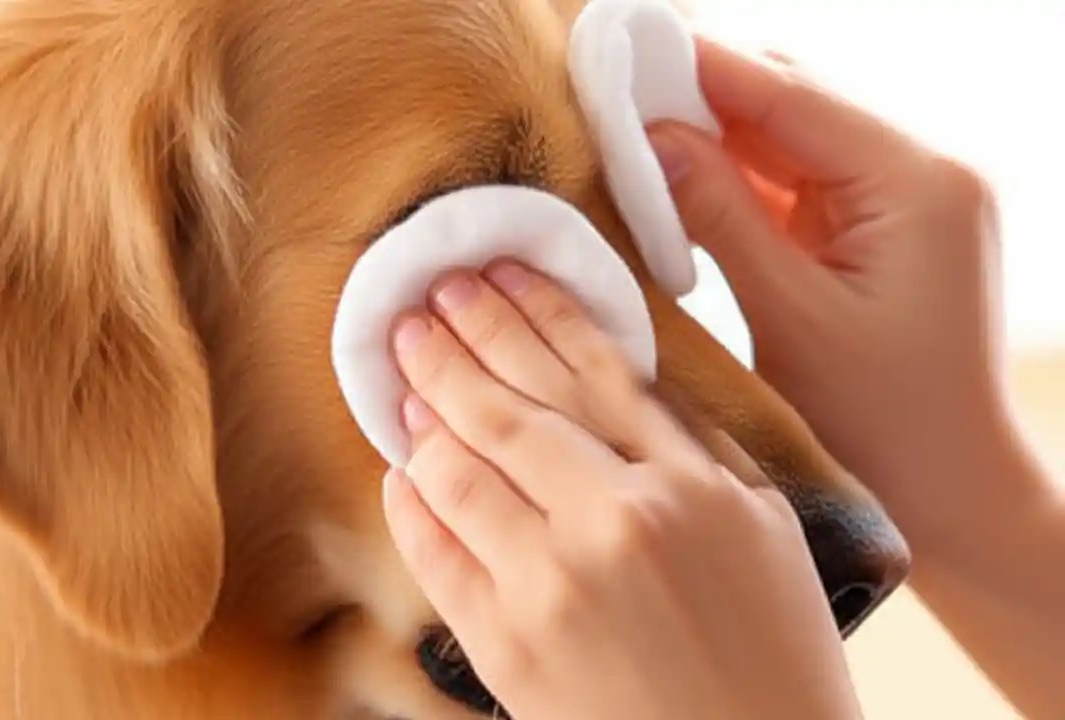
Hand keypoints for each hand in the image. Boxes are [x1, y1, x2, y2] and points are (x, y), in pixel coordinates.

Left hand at [381, 262, 860, 719]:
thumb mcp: (766, 535)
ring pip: (460, 470)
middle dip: (461, 341)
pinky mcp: (504, 646)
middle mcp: (617, 522)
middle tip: (425, 302)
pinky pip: (435, 554)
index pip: (596, 369)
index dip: (538, 312)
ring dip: (426, 412)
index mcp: (692, 487)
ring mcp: (551, 585)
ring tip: (405, 374)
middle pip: (514, 405)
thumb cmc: (774, 661)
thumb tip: (621, 378)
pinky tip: (400, 470)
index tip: (499, 274)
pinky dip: (409, 503)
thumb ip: (698, 450)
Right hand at [646, 39, 1029, 553]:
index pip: (792, 95)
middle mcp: (920, 174)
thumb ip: (720, 216)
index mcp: (918, 183)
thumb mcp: (791, 316)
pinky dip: (735, 181)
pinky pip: (792, 183)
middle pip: (792, 102)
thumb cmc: (884, 423)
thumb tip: (651, 139)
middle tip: (613, 98)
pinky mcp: (875, 231)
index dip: (703, 67)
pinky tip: (678, 185)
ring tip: (631, 139)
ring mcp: (900, 200)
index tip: (623, 49)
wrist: (952, 494)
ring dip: (714, 138)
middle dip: (703, 97)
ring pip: (787, 139)